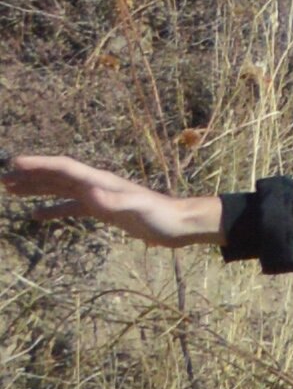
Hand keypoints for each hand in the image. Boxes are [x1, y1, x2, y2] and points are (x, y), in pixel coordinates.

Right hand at [6, 153, 224, 249]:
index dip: (39, 164)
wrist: (178, 225)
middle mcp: (95, 184)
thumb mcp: (137, 209)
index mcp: (100, 180)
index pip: (64, 167)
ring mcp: (97, 196)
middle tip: (2, 179)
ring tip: (9, 190)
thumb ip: (113, 201)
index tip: (14, 163)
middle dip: (29, 175)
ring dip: (35, 188)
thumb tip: (89, 194)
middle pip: (56, 175)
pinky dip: (51, 209)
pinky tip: (35, 215)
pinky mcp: (101, 210)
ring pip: (59, 188)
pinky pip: (70, 207)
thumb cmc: (160, 216)